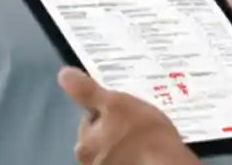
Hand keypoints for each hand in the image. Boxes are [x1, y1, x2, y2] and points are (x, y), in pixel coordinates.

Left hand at [57, 68, 197, 164]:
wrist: (167, 164)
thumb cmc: (142, 134)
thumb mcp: (114, 103)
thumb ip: (87, 90)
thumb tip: (64, 74)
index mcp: (84, 145)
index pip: (90, 118)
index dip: (107, 107)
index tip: (123, 104)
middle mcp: (92, 163)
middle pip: (103, 134)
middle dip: (117, 125)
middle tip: (138, 117)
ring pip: (118, 147)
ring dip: (129, 139)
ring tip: (149, 131)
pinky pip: (132, 157)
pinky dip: (140, 151)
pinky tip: (153, 145)